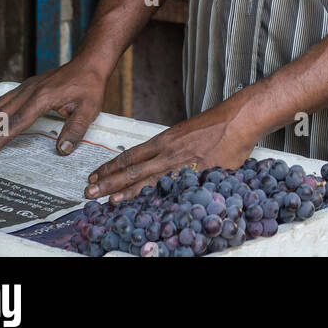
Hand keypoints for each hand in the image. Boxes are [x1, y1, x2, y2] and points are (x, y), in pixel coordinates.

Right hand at [0, 59, 106, 155]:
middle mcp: (29, 91)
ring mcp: (26, 87)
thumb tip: (62, 151)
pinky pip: (3, 99)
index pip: (18, 121)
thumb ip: (75, 130)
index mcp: (43, 98)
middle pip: (0, 114)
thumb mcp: (89, 109)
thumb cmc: (89, 86)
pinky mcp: (26, 86)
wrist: (89, 62)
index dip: (2, 138)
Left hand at [84, 99, 256, 203]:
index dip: (111, 166)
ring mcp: (182, 165)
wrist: (237, 119)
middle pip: (132, 170)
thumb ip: (170, 149)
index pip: (130, 155)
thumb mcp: (185, 132)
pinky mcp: (197, 175)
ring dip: (126, 193)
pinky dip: (159, 199)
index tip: (96, 175)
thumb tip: (157, 164)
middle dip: (109, 182)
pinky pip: (174, 190)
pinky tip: (148, 208)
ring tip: (108, 201)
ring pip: (148, 181)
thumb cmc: (214, 125)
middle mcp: (168, 152)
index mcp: (164, 140)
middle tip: (89, 192)